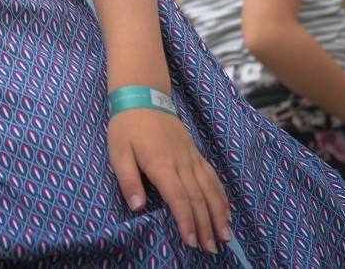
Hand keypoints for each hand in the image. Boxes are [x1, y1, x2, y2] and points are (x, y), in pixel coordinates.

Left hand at [107, 107, 231, 253]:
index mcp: (161, 164)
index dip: (187, 221)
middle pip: (198, 198)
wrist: (143, 96)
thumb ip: (127, 180)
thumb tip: (137, 207)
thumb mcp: (118, 152)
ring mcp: (191, 157)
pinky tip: (226, 209)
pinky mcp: (195, 153)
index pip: (179, 198)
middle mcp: (181, 163)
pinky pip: (213, 177)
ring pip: (210, 189)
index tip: (191, 241)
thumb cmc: (127, 126)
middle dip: (206, 225)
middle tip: (211, 248)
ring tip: (225, 236)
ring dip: (219, 213)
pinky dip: (221, 195)